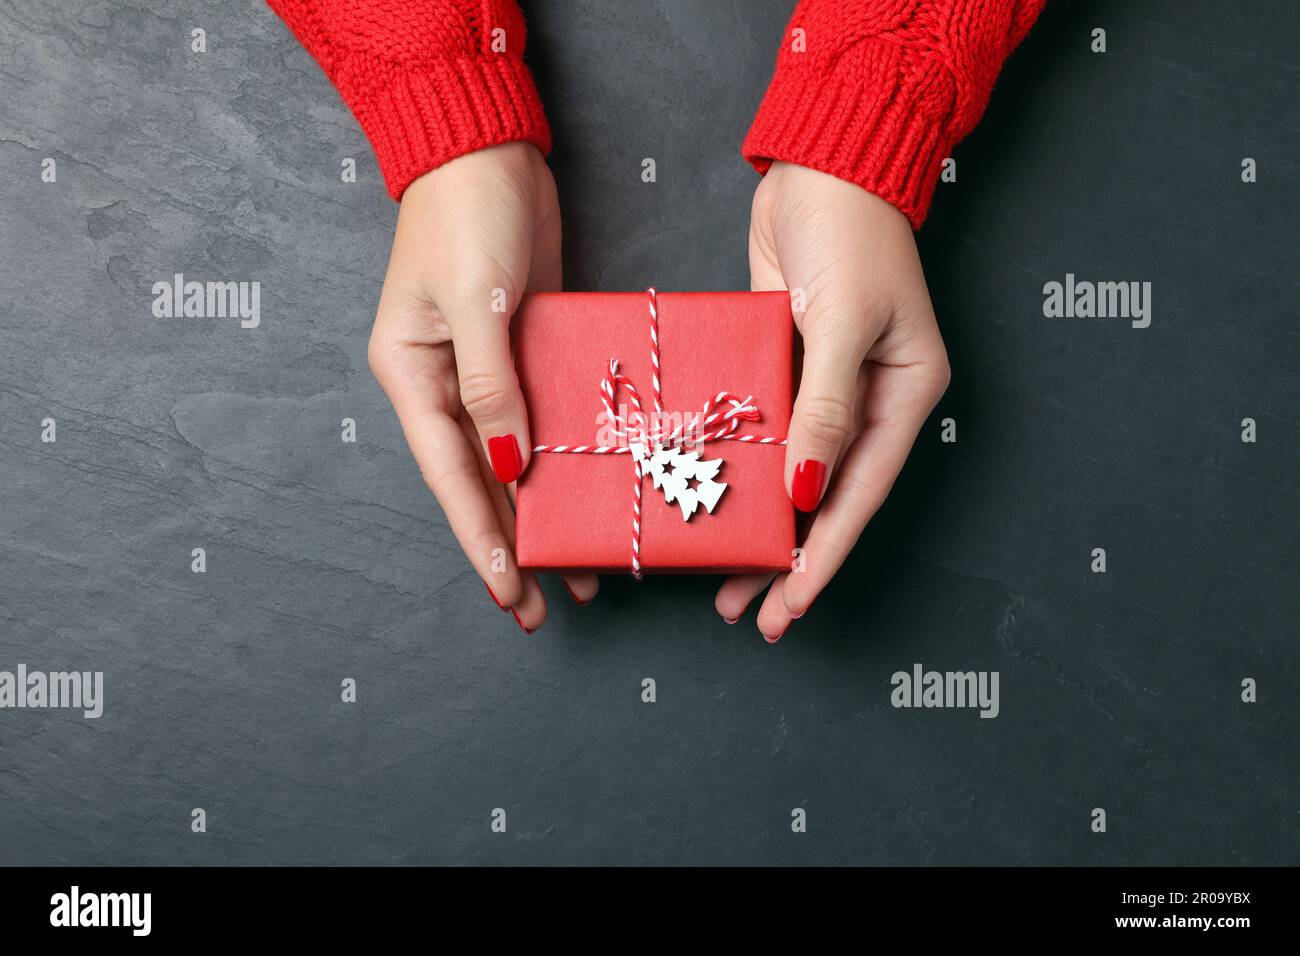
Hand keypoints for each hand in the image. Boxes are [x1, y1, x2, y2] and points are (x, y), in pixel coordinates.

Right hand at [368, 142, 596, 631]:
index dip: (479, 537)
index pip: (450, 476)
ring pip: (515, 460)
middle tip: (541, 607)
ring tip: (576, 569)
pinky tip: (589, 490)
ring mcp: (485, 371)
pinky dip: (562, 459)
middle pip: (480, 482)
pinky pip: (543, 419)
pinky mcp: (524, 351)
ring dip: (541, 512)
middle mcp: (444, 384)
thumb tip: (511, 463)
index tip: (506, 590)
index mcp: (411, 377)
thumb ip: (491, 385)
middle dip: (510, 544)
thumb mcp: (474, 301)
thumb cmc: (466, 213)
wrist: (487, 147)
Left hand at [716, 161, 950, 641]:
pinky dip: (739, 466)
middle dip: (787, 558)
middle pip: (823, 496)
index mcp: (903, 395)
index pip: (858, 493)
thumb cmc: (850, 230)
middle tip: (749, 612)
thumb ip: (822, 410)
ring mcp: (820, 384)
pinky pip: (760, 430)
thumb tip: (803, 491)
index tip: (792, 602)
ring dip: (759, 522)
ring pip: (788, 472)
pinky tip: (710, 498)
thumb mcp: (842, 322)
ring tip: (724, 578)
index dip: (823, 554)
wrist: (821, 162)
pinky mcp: (779, 363)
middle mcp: (865, 399)